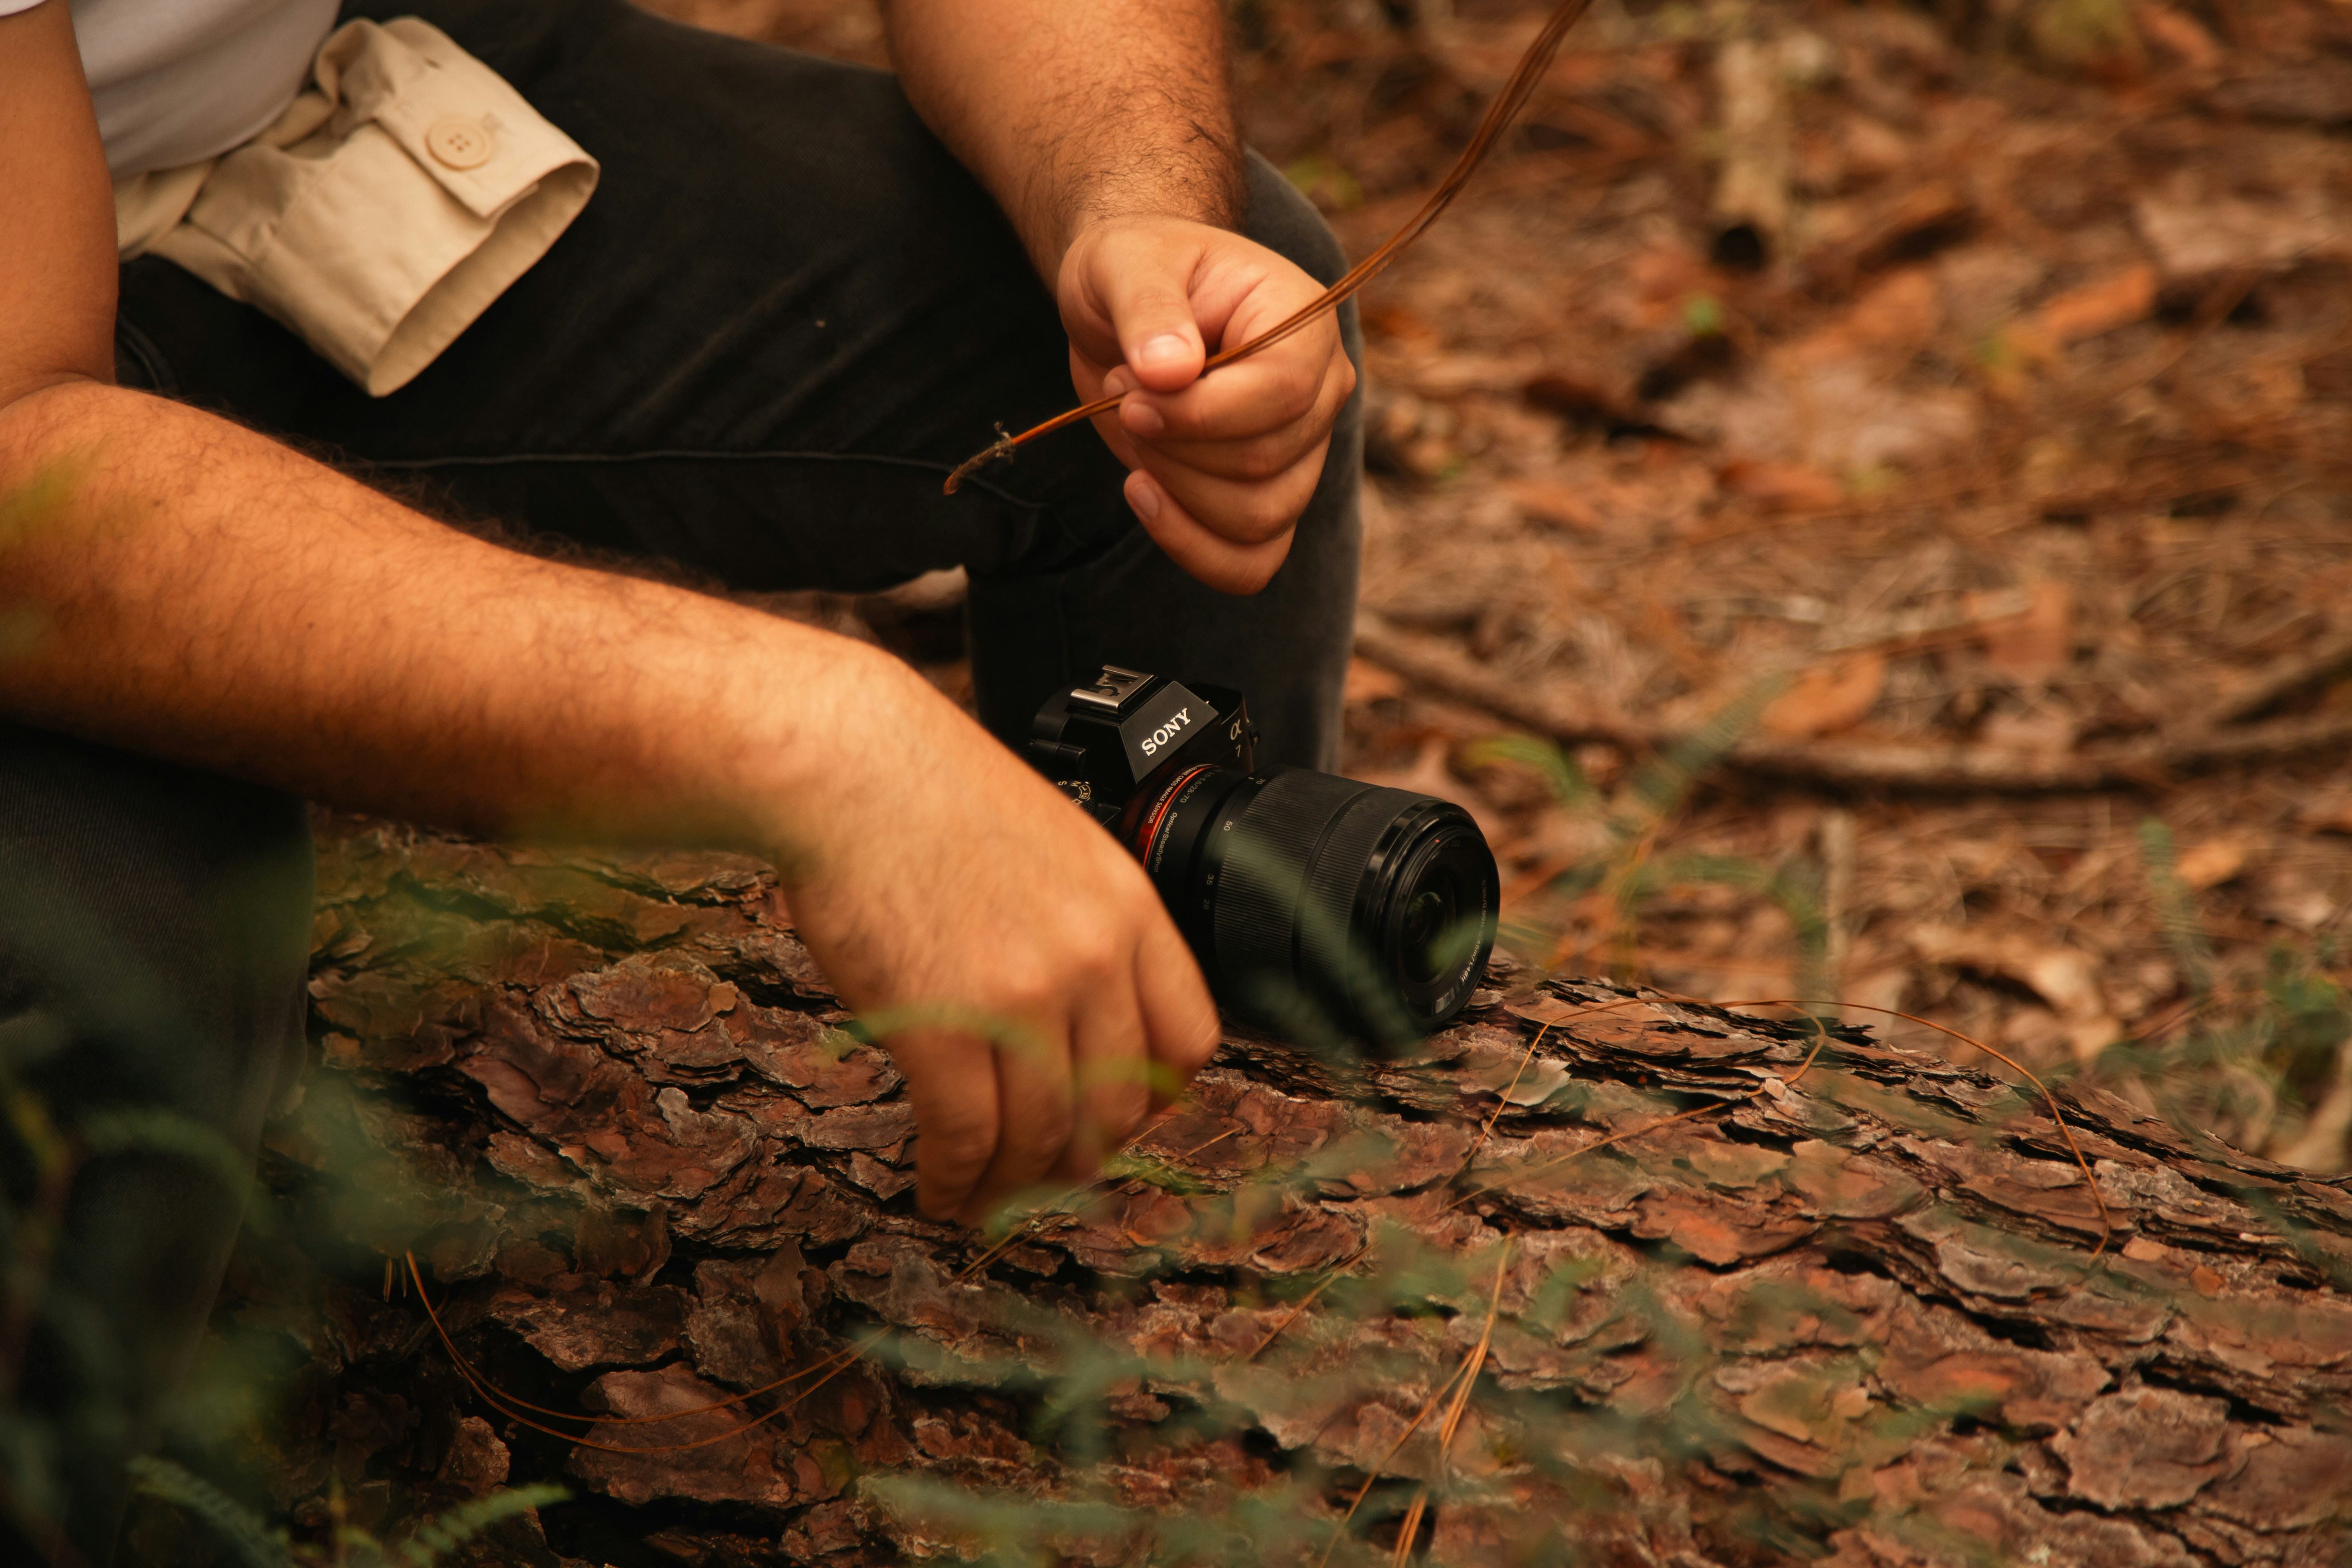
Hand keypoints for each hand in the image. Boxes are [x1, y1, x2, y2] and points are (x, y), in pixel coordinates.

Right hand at [772, 647, 1221, 1224]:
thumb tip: (1077, 1016)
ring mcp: (1022, 997)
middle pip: (1117, 1106)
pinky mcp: (944, 1029)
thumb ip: (1082, 928)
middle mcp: (1092, 959)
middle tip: (1041, 1176)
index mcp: (1128, 909)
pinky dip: (954, 1178)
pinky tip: (937, 1187)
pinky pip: (967, 1136)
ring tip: (980, 1198)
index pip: (1186, 1041)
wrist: (849, 767)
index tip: (1117, 1121)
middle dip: (1078, 1159)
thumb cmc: (930, 797)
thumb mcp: (1052, 848)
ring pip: (1043, 1136)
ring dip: (1012, 1186)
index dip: (1154, 1099)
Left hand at [1059, 216, 1355, 594]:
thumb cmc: (1137, 270)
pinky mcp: (1270, 497)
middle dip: (1174, 447)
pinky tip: (1143, 495)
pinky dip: (1193, 548)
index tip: (1130, 399)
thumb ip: (1148, 307)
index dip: (1201, 413)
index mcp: (1304, 321)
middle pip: (1266, 462)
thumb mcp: (1125, 263)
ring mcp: (1304, 451)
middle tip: (1121, 396)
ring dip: (1176, 492)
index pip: (1283, 393)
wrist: (1132, 299)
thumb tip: (1167, 371)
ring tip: (1132, 429)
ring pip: (1259, 518)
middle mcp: (1321, 391)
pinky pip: (1253, 561)